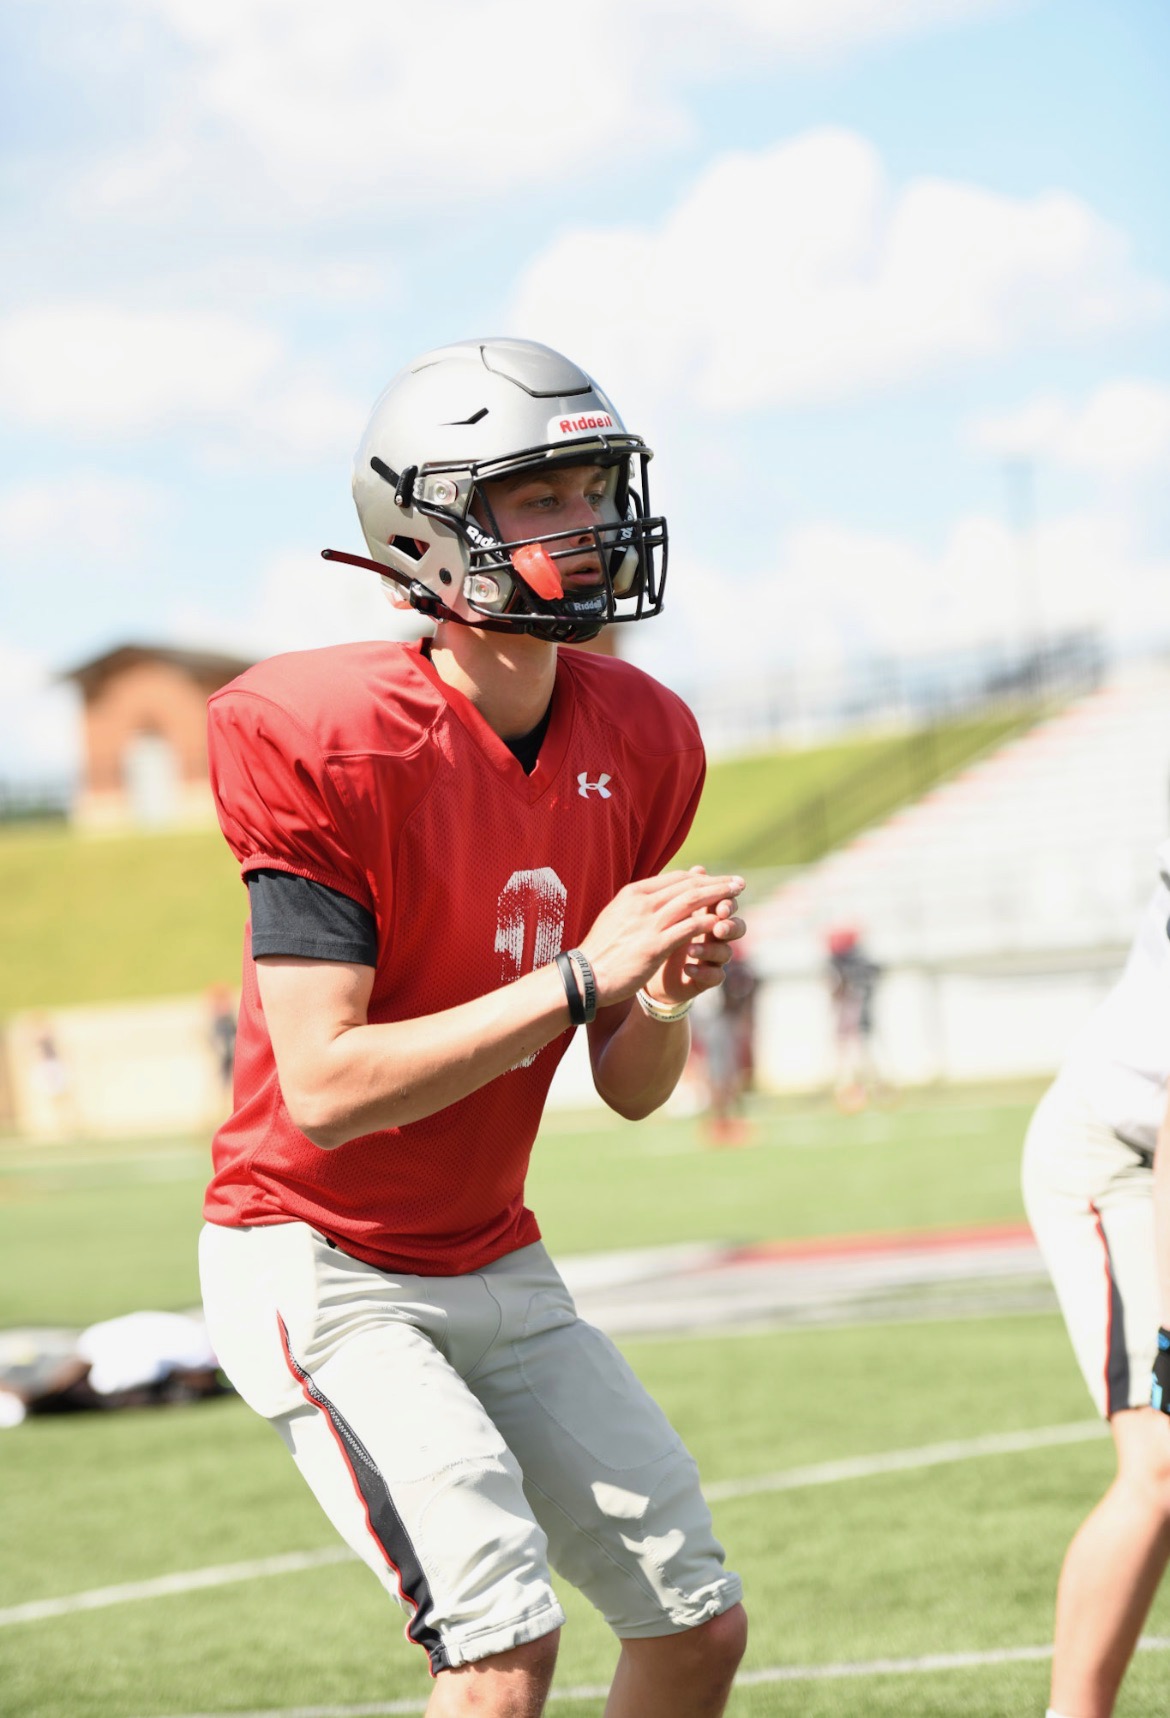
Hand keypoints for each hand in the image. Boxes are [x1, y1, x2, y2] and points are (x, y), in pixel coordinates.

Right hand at [579, 867, 745, 1008]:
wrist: (585, 976)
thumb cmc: (601, 950)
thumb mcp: (616, 916)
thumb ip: (638, 903)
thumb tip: (653, 893)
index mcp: (633, 893)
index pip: (675, 878)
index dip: (700, 878)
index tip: (717, 880)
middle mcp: (642, 902)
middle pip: (688, 885)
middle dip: (716, 882)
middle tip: (737, 883)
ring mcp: (649, 922)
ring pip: (692, 901)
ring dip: (718, 896)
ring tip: (737, 895)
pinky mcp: (655, 945)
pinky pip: (689, 927)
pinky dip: (708, 922)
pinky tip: (722, 922)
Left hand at [645, 867, 745, 1007]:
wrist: (641, 967)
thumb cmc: (656, 934)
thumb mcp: (665, 911)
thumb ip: (682, 892)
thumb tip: (699, 867)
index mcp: (707, 915)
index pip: (725, 904)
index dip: (727, 901)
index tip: (722, 902)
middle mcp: (714, 936)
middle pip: (736, 927)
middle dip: (730, 926)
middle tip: (719, 926)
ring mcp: (711, 958)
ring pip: (726, 953)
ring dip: (711, 949)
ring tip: (691, 949)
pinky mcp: (704, 978)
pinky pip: (714, 977)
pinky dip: (703, 972)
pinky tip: (688, 968)